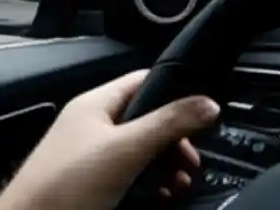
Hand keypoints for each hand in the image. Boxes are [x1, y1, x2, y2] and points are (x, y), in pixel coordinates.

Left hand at [0, 69, 220, 209]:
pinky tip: (162, 196)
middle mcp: (94, 126)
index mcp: (96, 104)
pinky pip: (131, 175)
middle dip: (176, 140)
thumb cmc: (68, 184)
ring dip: (167, 165)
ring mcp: (92, 156)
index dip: (177, 92)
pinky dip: (151, 183)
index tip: (203, 114)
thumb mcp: (125, 149)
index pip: (145, 81)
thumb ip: (168, 123)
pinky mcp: (92, 184)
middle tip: (192, 162)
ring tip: (180, 184)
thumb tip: (211, 102)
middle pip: (149, 120)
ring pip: (142, 151)